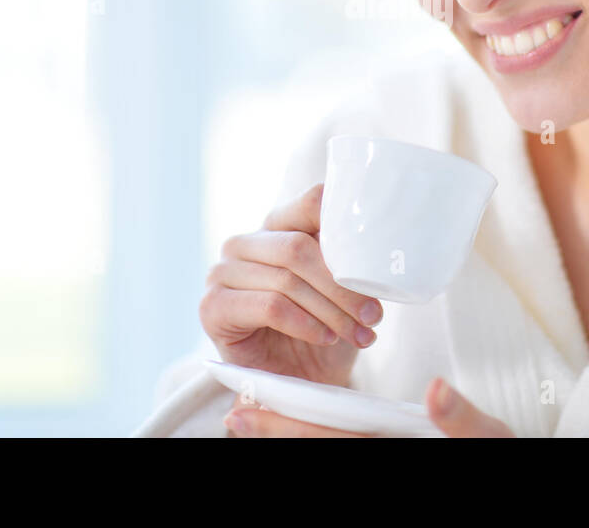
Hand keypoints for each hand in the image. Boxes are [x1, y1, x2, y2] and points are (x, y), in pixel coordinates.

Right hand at [199, 183, 383, 387]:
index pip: (309, 204)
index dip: (343, 227)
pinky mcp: (213, 307)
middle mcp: (244, 243)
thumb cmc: (323, 329)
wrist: (299, 385)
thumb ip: (346, 257)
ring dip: (330, 310)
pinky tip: (325, 338)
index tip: (375, 262)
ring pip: (286, 279)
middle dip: (341, 285)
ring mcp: (222, 273)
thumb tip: (375, 245)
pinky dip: (304, 323)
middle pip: (298, 247)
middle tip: (373, 315)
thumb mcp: (341, 288)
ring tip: (359, 333)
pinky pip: (270, 306)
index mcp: (275, 225)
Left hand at [222, 377, 514, 437]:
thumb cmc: (499, 452)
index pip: (334, 438)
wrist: (498, 459)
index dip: (290, 424)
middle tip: (234, 415)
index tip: (249, 410)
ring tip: (250, 420)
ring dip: (288, 436)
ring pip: (323, 449)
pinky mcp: (380, 456)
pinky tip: (295, 426)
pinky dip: (314, 436)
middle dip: (275, 432)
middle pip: (317, 447)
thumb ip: (462, 417)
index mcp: (395, 448)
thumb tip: (435, 392)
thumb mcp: (489, 436)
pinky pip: (339, 446)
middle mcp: (378, 460)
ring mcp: (377, 461)